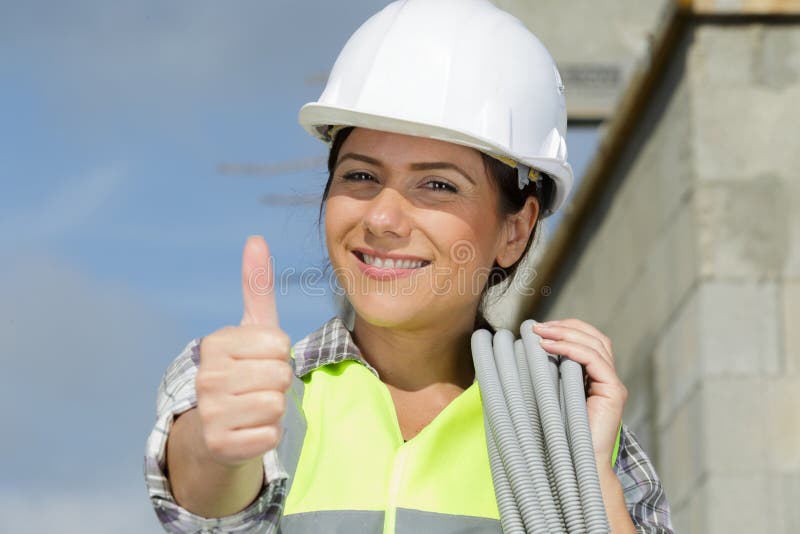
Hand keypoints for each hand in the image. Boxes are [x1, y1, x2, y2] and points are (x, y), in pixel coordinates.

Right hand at [195, 236, 292, 466]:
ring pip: (277, 404)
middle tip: (258, 387)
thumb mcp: (250, 330)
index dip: (279, 354)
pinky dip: (267, 435)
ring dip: (274, 409)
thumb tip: (256, 239)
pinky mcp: (220, 445)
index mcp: (214, 344)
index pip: (279, 343)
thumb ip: (256, 287)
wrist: (214, 430)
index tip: (258, 361)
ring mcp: (209, 412)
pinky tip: (248, 431)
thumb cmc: (242, 372)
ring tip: (252, 408)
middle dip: (279, 382)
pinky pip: (271, 435)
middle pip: (281, 374)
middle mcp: (205, 377)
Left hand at [532, 319, 626, 463]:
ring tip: (539, 333)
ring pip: (595, 344)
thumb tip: (523, 353)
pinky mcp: (614, 392)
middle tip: (537, 327)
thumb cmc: (558, 435)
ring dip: (565, 334)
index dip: (566, 329)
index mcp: (596, 378)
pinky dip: (570, 349)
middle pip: (595, 338)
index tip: (539, 328)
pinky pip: (594, 360)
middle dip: (565, 327)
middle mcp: (608, 379)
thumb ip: (547, 376)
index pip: (589, 341)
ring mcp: (613, 385)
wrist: (574, 465)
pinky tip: (548, 347)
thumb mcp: (550, 397)